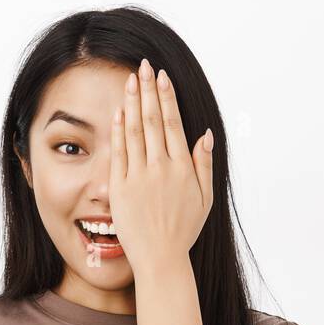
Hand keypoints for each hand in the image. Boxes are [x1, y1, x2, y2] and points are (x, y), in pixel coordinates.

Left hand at [110, 58, 212, 275]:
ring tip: (130, 80)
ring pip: (135, 131)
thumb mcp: (205, 199)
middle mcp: (161, 168)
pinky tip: (118, 112)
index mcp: (183, 169)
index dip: (167, 97)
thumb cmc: (183, 231)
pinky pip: (119, 152)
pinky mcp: (120, 188)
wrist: (160, 258)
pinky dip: (119, 130)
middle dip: (148, 90)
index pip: (173, 123)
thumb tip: (204, 135)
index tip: (162, 77)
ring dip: (132, 103)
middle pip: (153, 120)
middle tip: (144, 66)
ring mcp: (139, 177)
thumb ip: (204, 165)